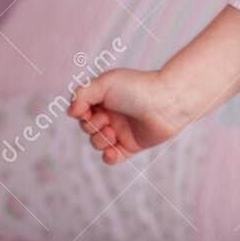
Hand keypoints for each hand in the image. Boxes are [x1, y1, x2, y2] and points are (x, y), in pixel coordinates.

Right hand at [65, 68, 196, 164]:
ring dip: (100, 140)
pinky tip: (111, 151)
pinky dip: (109, 157)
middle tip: (106, 119)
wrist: (167, 102)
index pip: (81, 110)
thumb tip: (71, 111)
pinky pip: (113, 157)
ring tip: (113, 133)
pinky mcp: (132, 145)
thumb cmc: (138, 88)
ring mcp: (121, 130)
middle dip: (91, 126)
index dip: (80, 113)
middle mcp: (112, 114)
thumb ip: (83, 94)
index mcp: (104, 98)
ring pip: (98, 143)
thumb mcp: (105, 83)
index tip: (85, 110)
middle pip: (87, 128)